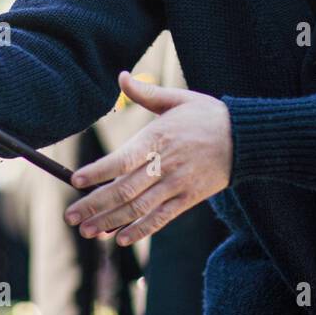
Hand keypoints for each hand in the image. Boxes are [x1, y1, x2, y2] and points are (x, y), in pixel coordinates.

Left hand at [64, 71, 231, 246]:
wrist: (245, 139)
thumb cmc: (208, 115)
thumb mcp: (178, 99)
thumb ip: (146, 93)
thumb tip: (121, 76)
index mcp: (158, 138)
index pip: (122, 159)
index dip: (98, 172)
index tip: (76, 180)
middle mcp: (165, 165)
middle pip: (124, 190)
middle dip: (94, 205)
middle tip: (70, 215)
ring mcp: (177, 185)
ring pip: (138, 209)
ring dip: (110, 221)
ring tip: (87, 230)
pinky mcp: (188, 200)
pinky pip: (161, 219)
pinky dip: (140, 230)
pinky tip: (120, 238)